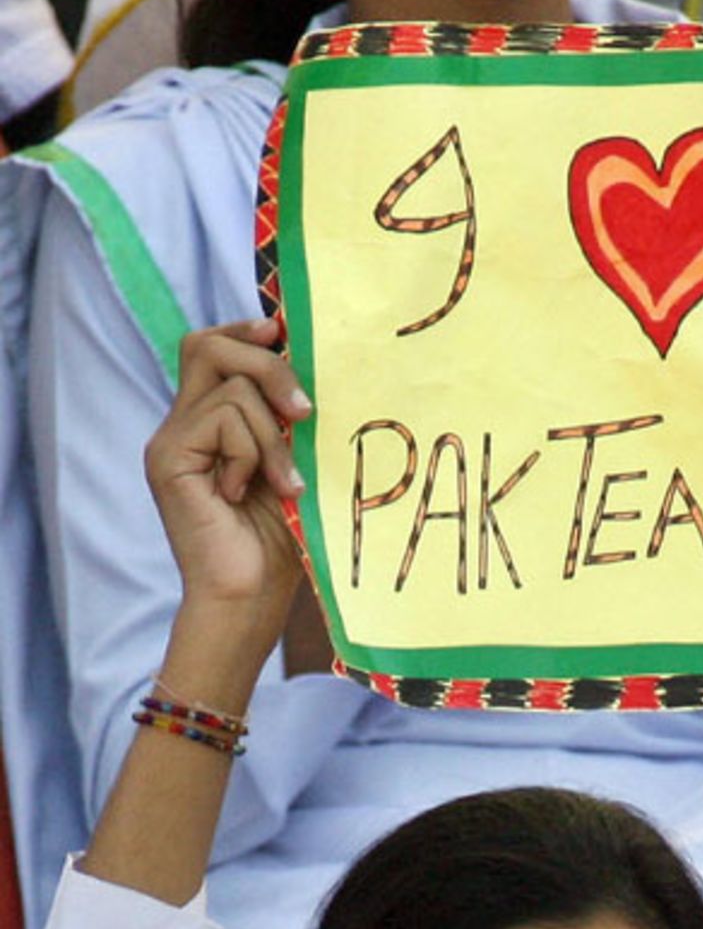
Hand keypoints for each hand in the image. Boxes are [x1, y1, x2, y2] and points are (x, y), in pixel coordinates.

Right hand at [144, 319, 309, 624]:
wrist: (249, 598)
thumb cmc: (280, 542)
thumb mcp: (293, 465)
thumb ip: (288, 421)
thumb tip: (309, 365)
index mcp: (210, 424)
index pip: (212, 348)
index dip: (245, 330)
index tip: (281, 330)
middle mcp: (183, 426)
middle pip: (209, 346)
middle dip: (268, 367)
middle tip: (304, 412)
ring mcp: (170, 442)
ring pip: (230, 388)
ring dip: (273, 435)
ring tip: (284, 483)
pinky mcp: (168, 459)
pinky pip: (223, 419)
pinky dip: (253, 453)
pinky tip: (252, 493)